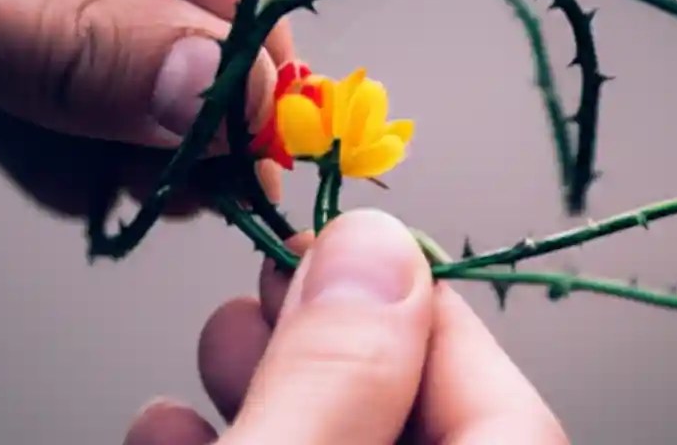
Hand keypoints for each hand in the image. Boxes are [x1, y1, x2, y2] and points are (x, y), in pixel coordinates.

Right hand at [124, 210, 568, 443]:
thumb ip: (331, 382)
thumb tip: (371, 254)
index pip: (509, 422)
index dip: (427, 318)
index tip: (348, 251)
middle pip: (418, 426)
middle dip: (334, 341)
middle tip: (271, 281)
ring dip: (272, 387)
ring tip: (215, 338)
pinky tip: (168, 424)